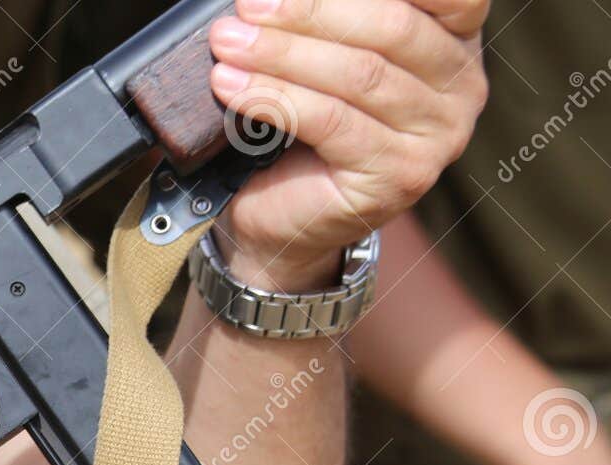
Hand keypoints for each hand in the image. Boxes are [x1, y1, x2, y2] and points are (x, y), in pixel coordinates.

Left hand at [207, 0, 488, 287]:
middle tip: (247, 6)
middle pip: (391, 27)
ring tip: (227, 44)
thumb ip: (329, 18)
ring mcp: (438, 136)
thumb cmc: (302, 130)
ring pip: (358, 75)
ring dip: (281, 54)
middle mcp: (461, 86)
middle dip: (310, 11)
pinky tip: (232, 86)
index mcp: (454, 40)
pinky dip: (276, 98)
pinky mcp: (400, 176)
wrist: (282, 219)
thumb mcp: (326, 55)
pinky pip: (332, 122)